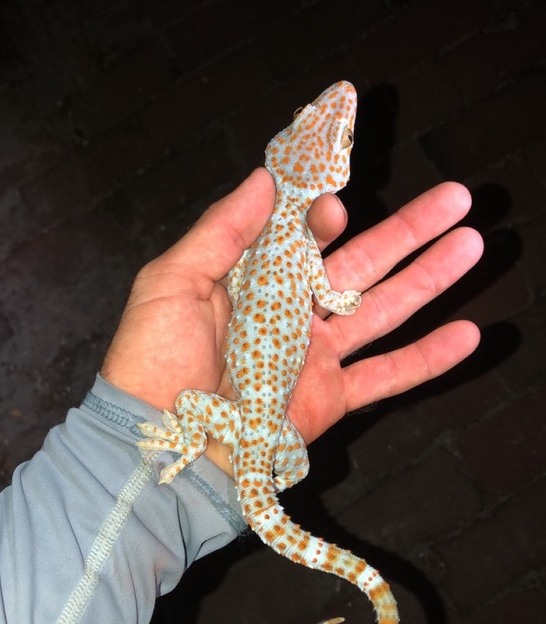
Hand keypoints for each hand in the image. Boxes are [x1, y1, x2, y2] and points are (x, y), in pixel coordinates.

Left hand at [101, 168, 482, 474]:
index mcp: (251, 282)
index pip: (302, 237)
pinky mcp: (329, 400)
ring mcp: (313, 357)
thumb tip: (265, 178)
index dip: (324, 216)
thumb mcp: (172, 282)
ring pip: (383, 310)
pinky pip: (386, 376)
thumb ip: (220, 230)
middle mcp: (289, 314)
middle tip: (454, 198)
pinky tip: (467, 333)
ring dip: (429, 278)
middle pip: (360, 264)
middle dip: (407, 231)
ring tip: (471, 244)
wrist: (158, 445)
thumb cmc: (152, 362)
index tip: (335, 202)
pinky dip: (428, 357)